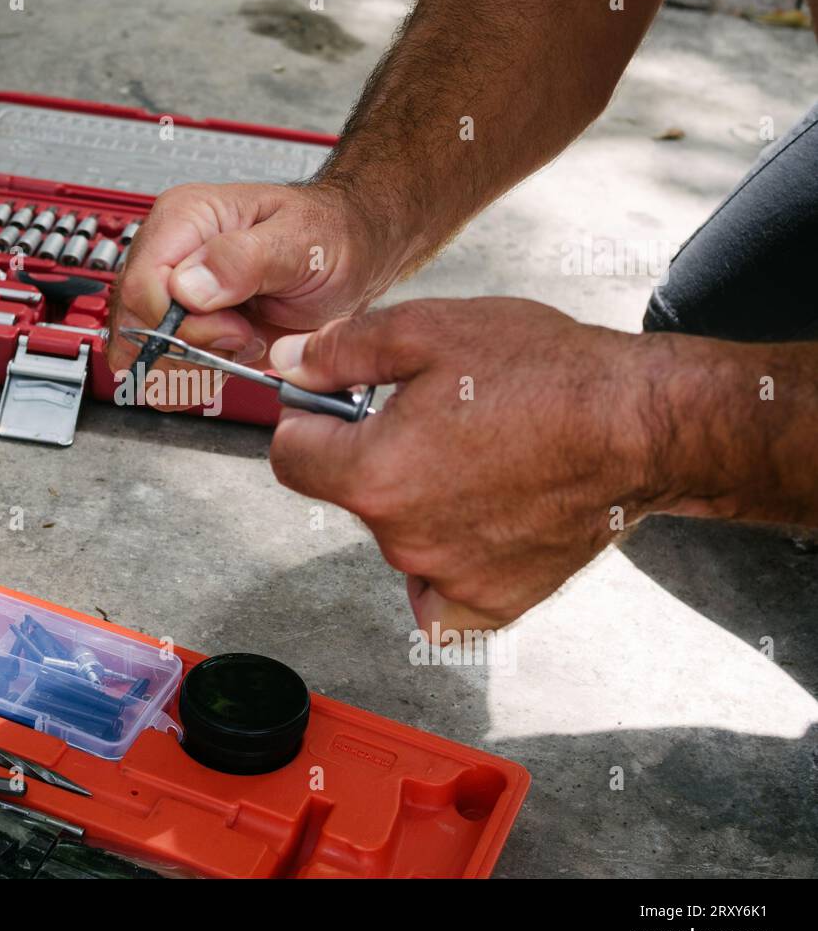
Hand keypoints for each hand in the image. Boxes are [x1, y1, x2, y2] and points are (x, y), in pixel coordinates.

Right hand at [106, 182, 399, 406]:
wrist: (350, 256)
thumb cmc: (330, 236)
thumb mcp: (301, 240)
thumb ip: (244, 259)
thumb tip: (188, 288)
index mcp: (184, 220)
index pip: (141, 285)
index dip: (183, 323)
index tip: (235, 329)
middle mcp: (168, 257)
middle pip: (134, 324)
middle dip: (189, 349)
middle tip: (243, 338)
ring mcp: (172, 296)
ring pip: (141, 354)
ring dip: (193, 367)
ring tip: (242, 343)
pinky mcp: (184, 328)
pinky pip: (162, 369)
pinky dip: (196, 379)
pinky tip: (232, 359)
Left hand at [267, 299, 670, 635]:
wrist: (641, 424)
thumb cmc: (546, 374)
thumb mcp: (429, 329)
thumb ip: (341, 350)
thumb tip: (289, 365)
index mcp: (373, 473)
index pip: (291, 457)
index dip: (309, 420)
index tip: (336, 406)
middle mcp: (402, 537)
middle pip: (349, 495)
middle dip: (371, 456)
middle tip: (432, 419)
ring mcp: (448, 576)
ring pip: (396, 539)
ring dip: (414, 505)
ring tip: (473, 460)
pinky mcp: (495, 601)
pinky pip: (439, 601)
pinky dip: (442, 573)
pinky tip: (468, 531)